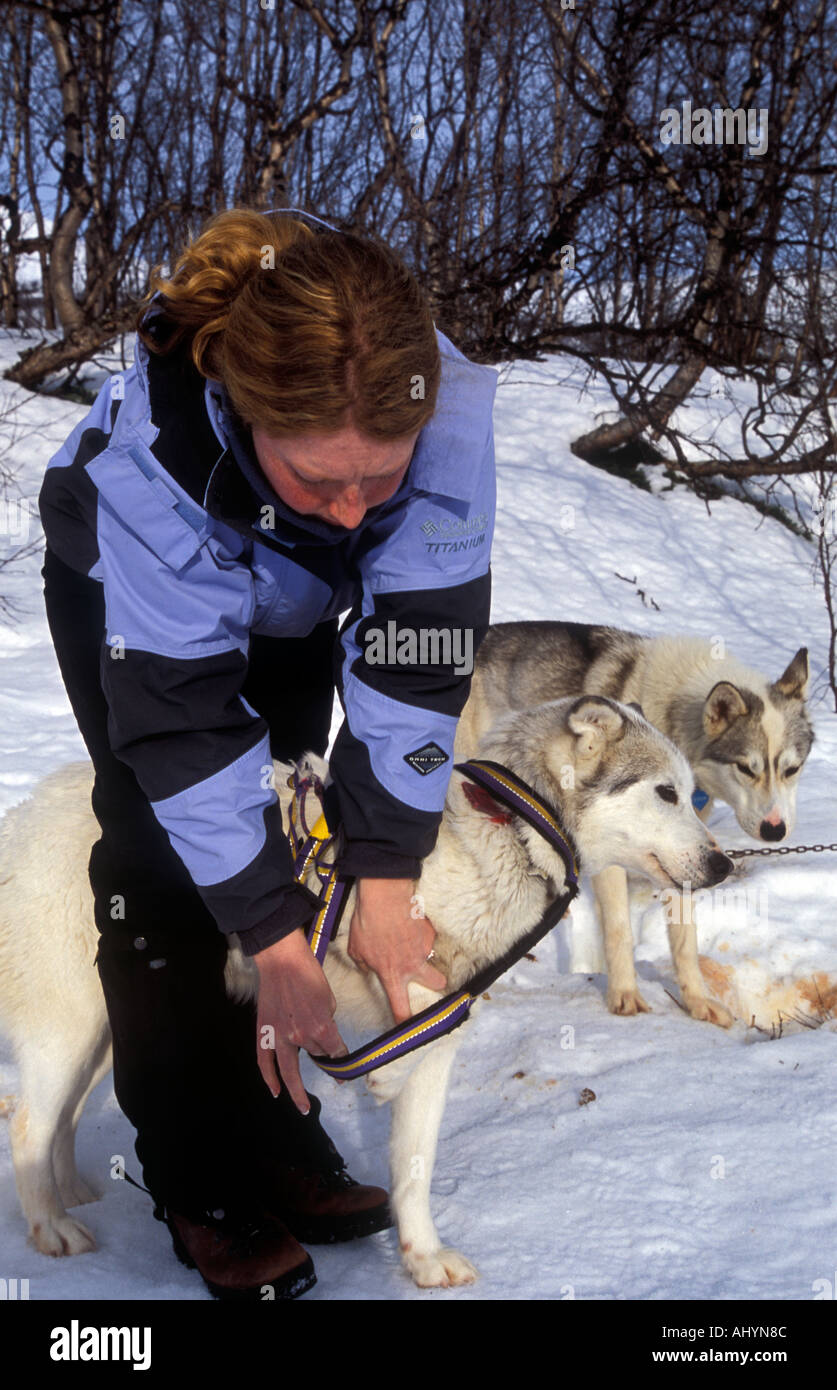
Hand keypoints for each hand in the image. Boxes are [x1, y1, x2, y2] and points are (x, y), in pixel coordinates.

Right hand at [253, 928, 347, 1112]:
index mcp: (322, 1028)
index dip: (342, 1059)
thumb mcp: (329, 999)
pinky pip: (265, 1061)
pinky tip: (276, 1092)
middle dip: (325, 1060)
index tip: (346, 1067)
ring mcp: (280, 1037)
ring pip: (291, 1066)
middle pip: (316, 1055)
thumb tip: (324, 1035)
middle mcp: (301, 1037)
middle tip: (333, 1073)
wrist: (281, 960)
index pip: (335, 1051)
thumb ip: (327, 1022)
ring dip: (298, 1087)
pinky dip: (269, 1078)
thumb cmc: (308, 974)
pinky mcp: (265, 1032)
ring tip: (303, 1106)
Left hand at [347, 877, 447, 1023]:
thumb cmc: (367, 924)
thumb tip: (371, 967)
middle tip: (429, 979)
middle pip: (437, 984)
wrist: (385, 897)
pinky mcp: (430, 931)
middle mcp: (413, 965)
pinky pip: (427, 937)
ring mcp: (425, 947)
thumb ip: (366, 965)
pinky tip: (408, 923)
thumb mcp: (357, 951)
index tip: (409, 1030)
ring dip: (426, 954)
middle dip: (436, 984)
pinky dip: (420, 933)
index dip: (406, 1022)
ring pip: (433, 957)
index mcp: (392, 974)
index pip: (401, 1007)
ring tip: (412, 942)